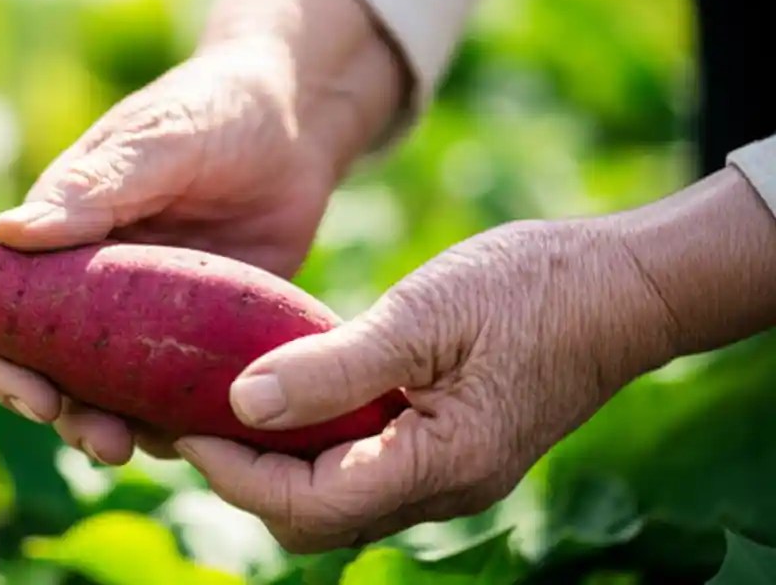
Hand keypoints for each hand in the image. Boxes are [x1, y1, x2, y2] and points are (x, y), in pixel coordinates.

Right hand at [0, 0, 409, 464]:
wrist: (298, 124)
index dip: (2, 358)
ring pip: (110, 389)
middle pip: (51, 364)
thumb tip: (5, 233)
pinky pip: (176, 389)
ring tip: (144, 449)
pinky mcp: (198, 335)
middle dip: (65, 412)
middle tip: (106, 443)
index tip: (36, 398)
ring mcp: (145, 315)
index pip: (0, 305)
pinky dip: (177, 418)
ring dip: (116, 426)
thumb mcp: (157, 142)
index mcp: (58, 234)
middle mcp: (91, 282)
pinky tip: (201, 438)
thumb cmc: (215, 110)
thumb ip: (93, 188)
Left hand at [173, 217, 684, 551]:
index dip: (236, 474)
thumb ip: (334, 367)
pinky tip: (293, 394)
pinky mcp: (452, 451)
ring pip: (338, 500)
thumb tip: (243, 403)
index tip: (185, 427)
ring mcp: (450, 475)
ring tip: (228, 406)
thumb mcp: (425, 315)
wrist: (623, 288)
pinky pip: (366, 470)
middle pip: (315, 519)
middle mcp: (442, 488)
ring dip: (279, 465)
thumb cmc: (532, 290)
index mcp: (438, 464)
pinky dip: (318, 445)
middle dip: (248, 480)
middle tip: (199, 420)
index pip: (308, 504)